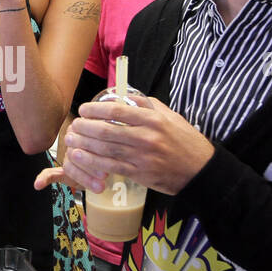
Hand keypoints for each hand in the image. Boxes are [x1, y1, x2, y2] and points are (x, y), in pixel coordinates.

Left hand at [33, 95, 213, 194]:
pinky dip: (93, 161)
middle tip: (74, 124)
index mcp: (153, 120)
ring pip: (105, 149)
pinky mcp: (139, 173)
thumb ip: (148, 106)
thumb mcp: (171, 117)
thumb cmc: (185, 141)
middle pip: (107, 130)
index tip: (84, 109)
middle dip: (85, 127)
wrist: (200, 171)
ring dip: (84, 144)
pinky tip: (80, 156)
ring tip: (71, 138)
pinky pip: (111, 166)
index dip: (96, 109)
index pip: (118, 111)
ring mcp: (142, 157)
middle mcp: (146, 137)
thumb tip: (125, 96)